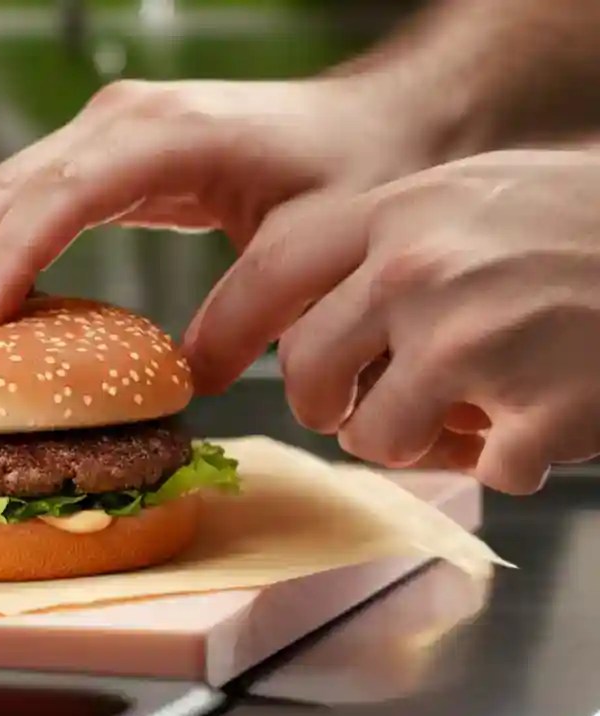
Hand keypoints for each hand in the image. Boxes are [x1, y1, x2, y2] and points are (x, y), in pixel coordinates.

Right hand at [0, 76, 443, 344]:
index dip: (8, 261)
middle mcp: (119, 121)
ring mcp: (104, 133)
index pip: (60, 196)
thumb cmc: (356, 171)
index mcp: (166, 132)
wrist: (377, 119)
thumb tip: (179, 380)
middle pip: (5, 190)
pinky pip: (23, 201)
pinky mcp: (103, 157)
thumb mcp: (318, 245)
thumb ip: (249, 310)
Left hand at [187, 149, 599, 492]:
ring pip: (372, 439)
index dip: (224, 326)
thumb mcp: (467, 197)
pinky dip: (506, 461)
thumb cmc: (582, 226)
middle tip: (378, 398)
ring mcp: (470, 341)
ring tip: (479, 403)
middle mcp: (417, 272)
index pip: (268, 272)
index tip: (200, 366)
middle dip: (334, 403)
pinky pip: (474, 472)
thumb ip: (383, 245)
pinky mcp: (531, 411)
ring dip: (418, 440)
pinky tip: (542, 419)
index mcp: (397, 213)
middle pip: (307, 376)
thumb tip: (303, 314)